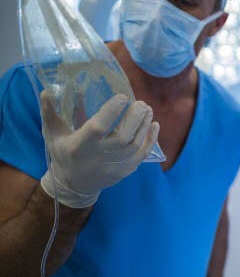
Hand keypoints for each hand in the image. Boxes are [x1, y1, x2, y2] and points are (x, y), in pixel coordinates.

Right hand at [39, 91, 159, 207]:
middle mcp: (99, 156)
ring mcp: (115, 166)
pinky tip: (154, 125)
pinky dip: (150, 139)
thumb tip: (48, 91)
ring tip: (148, 109)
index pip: (98, 128)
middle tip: (141, 103)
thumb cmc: (64, 154)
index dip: (111, 112)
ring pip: (135, 144)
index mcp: (80, 146)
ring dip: (144, 125)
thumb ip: (51, 113)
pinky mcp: (126, 170)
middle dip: (135, 118)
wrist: (74, 185)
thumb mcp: (54, 135)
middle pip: (123, 137)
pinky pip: (142, 154)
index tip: (123, 97)